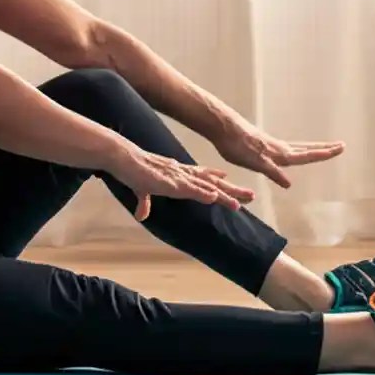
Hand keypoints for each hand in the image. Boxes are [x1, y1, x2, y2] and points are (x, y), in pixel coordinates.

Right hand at [107, 147, 255, 221]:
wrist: (123, 159)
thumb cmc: (132, 170)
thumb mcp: (141, 189)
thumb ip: (144, 202)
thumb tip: (141, 215)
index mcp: (178, 172)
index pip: (202, 175)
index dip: (216, 177)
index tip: (229, 177)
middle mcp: (183, 173)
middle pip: (213, 182)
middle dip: (232, 190)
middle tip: (251, 196)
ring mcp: (180, 178)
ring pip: (208, 188)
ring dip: (225, 196)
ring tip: (241, 203)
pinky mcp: (172, 183)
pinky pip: (192, 190)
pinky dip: (204, 194)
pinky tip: (215, 197)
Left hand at [214, 124, 344, 188]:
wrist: (222, 126)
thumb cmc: (236, 145)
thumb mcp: (254, 162)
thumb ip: (272, 172)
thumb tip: (290, 184)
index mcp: (279, 153)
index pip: (307, 155)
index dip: (323, 154)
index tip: (341, 148)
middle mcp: (278, 148)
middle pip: (306, 149)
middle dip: (323, 149)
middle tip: (340, 146)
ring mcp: (270, 144)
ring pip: (296, 147)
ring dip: (311, 148)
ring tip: (321, 148)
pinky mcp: (261, 143)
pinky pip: (284, 148)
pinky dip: (294, 150)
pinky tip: (288, 153)